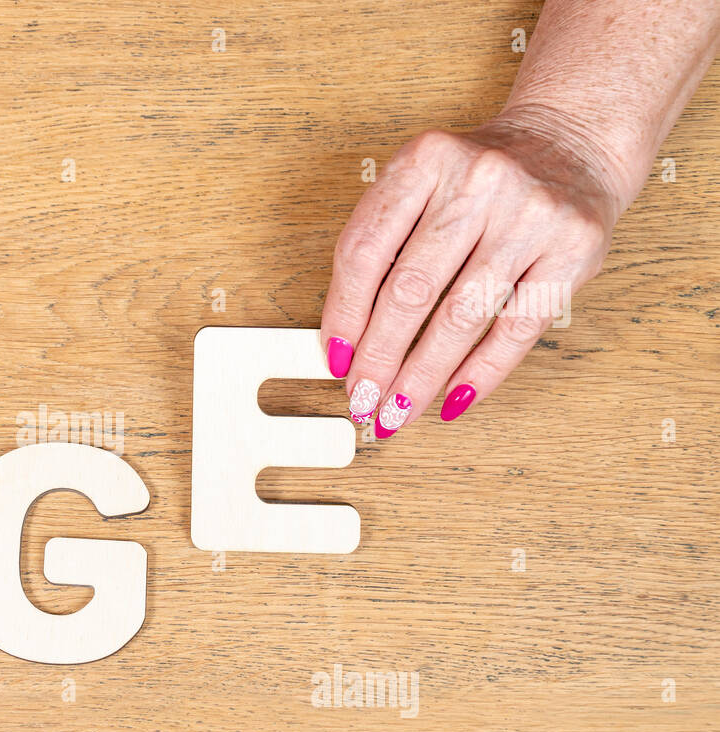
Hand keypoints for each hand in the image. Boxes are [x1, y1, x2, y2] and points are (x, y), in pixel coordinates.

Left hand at [320, 116, 620, 436]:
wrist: (572, 144)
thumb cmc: (481, 180)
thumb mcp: (421, 185)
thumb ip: (383, 244)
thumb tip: (347, 339)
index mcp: (426, 159)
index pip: (365, 251)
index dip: (342, 314)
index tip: (335, 358)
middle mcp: (479, 182)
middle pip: (410, 290)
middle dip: (379, 357)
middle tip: (362, 397)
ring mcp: (531, 215)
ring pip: (461, 316)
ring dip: (422, 376)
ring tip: (398, 410)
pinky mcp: (574, 249)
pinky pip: (517, 328)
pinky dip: (481, 373)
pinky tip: (453, 400)